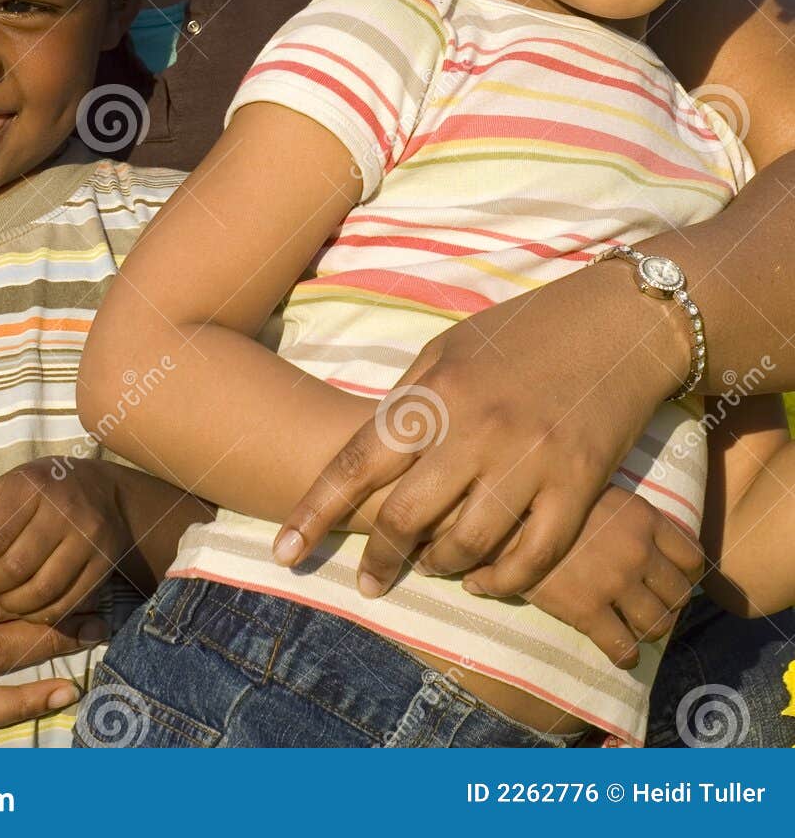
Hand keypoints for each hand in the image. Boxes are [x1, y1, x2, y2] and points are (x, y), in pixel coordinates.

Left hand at [0, 458, 127, 624]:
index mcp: (31, 487)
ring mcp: (88, 538)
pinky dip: (42, 614)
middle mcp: (63, 510)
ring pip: (40, 591)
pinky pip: (66, 604)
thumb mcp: (3, 488)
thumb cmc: (42, 491)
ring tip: (7, 597)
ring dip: (14, 605)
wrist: (104, 492)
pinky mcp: (104, 563)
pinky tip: (32, 606)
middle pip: (14, 570)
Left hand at [273, 267, 687, 597]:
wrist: (619, 322)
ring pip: (466, 546)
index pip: (357, 461)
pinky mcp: (578, 485)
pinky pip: (531, 557)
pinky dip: (501, 580)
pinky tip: (485, 580)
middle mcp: (477, 428)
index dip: (315, 512)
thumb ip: (410, 400)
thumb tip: (370, 453)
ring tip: (433, 570)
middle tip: (369, 581)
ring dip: (440, 569)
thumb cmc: (525, 331)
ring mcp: (529, 459)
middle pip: (407, 517)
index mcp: (436, 389)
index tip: (285, 551)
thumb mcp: (451, 347)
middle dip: (380, 558)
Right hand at [503, 487, 702, 667]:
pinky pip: (624, 648)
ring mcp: (615, 583)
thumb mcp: (597, 494)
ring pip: (658, 624)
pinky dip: (627, 657)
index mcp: (643, 518)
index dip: (685, 575)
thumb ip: (628, 518)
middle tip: (652, 607)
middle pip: (679, 595)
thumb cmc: (547, 502)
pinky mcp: (589, 611)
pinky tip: (622, 655)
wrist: (504, 519)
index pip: (692, 558)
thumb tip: (648, 543)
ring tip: (636, 629)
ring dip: (650, 631)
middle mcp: (638, 551)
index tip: (672, 580)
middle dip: (669, 605)